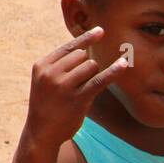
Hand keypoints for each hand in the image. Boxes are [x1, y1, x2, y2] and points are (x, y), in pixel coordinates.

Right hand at [20, 28, 128, 148]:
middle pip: (82, 56)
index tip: (100, 30)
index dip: (86, 38)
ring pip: (91, 66)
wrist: (41, 131)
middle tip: (78, 83)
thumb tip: (85, 49)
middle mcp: (51, 73)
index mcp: (41, 65)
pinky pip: (99, 80)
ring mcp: (64, 86)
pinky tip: (123, 64)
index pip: (68, 47)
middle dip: (86, 66)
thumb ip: (59, 65)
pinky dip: (113, 71)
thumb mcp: (43, 80)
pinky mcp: (78, 98)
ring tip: (80, 90)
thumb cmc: (46, 104)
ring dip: (92, 76)